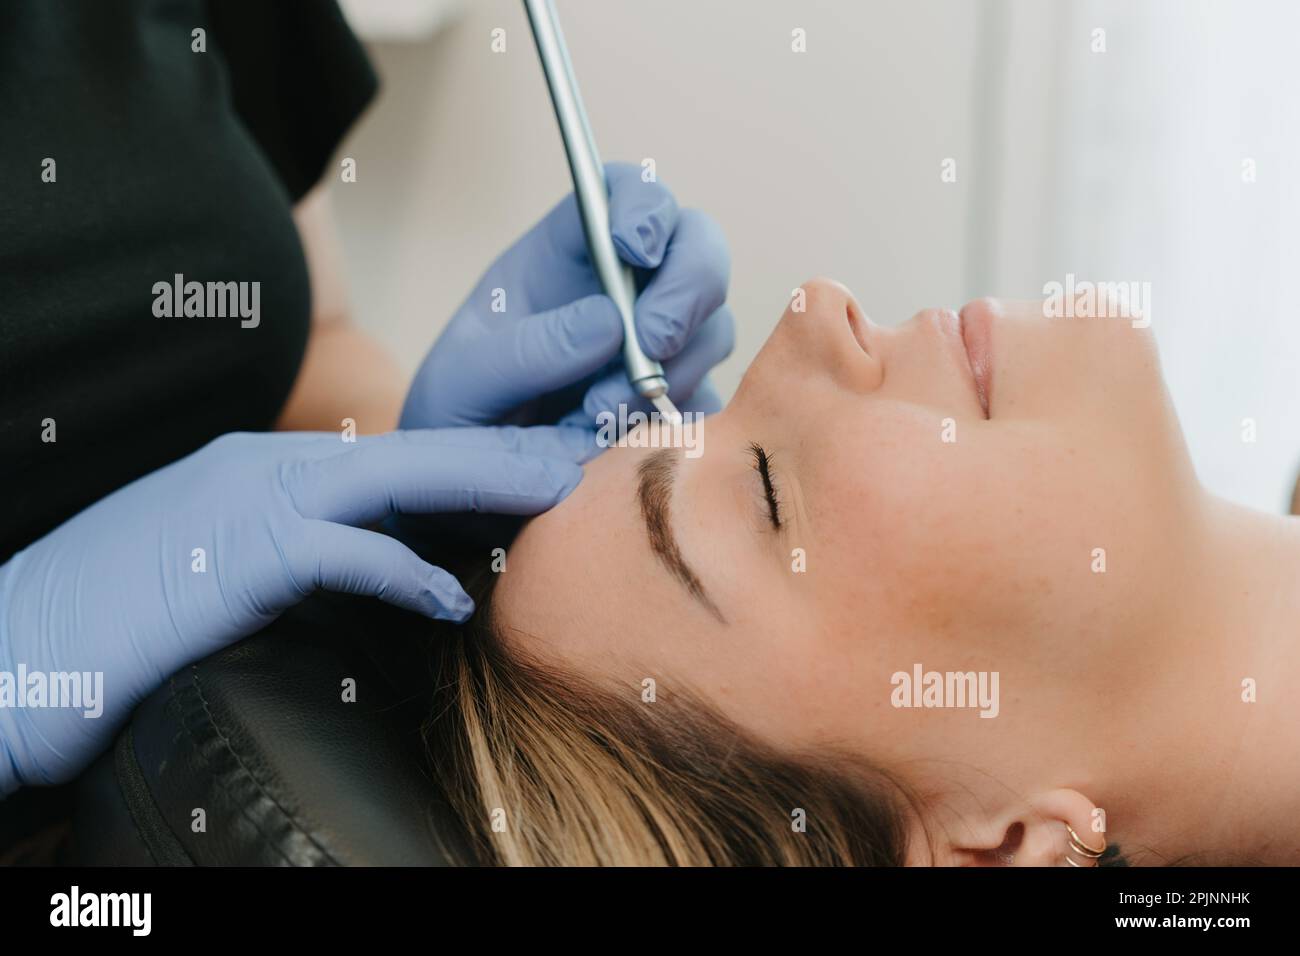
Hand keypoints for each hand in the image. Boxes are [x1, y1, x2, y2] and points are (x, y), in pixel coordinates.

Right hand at [0, 426, 587, 792]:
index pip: (387, 457)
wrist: (18, 645)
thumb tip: (380, 567)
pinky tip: (450, 600)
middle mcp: (262, 470)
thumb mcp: (221, 563)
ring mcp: (245, 506)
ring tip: (549, 495)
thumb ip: (296, 550)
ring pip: (388, 480)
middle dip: (495, 455)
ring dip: (477, 486)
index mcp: (263, 470)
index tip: (534, 467)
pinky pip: (338, 556)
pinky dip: (402, 573)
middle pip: (405, 451)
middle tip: (572, 459)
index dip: (468, 461)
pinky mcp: (233, 559)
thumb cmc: (122, 613)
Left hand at [400, 162, 734, 429]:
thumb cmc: (458, 417)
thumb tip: (610, 323)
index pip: (624, 193)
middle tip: (653, 342)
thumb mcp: (464, 382)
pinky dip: (680, 417)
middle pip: (696, 246)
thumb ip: (526, 350)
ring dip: (676, 367)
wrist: (468, 495)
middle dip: (687, 289)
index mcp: (567, 254)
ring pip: (712, 326)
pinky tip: (623, 440)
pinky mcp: (678, 401)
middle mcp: (624, 288)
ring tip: (601, 413)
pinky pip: (710, 397)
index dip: (644, 205)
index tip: (635, 247)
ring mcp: (659, 344)